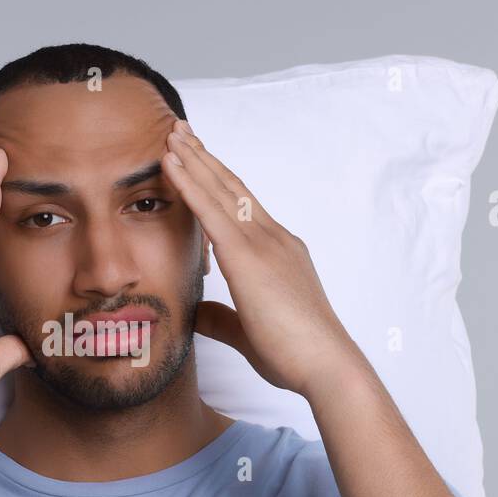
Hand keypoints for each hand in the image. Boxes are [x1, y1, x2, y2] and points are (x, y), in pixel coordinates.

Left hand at [160, 119, 353, 397]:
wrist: (326, 365)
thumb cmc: (297, 354)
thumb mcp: (250, 332)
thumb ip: (224, 318)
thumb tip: (200, 313)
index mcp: (279, 253)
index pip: (242, 208)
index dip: (219, 181)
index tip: (199, 160)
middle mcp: (273, 239)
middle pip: (232, 187)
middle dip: (205, 157)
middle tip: (181, 131)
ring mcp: (263, 243)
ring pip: (221, 189)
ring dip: (194, 159)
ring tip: (172, 134)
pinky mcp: (248, 256)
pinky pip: (211, 210)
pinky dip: (189, 183)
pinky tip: (171, 164)